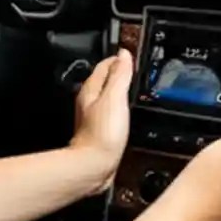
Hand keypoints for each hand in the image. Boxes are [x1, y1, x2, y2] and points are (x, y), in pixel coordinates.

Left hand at [69, 50, 132, 191]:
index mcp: (91, 90)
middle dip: (117, 72)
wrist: (94, 166)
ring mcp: (93, 117)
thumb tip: (124, 54)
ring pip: (105, 96)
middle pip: (103, 80)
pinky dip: (117, 106)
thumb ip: (120, 75)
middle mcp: (88, 102)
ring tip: (129, 86)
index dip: (118, 58)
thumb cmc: (102, 134)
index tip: (129, 54)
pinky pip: (109, 111)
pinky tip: (124, 111)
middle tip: (131, 68)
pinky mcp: (99, 131)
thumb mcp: (115, 98)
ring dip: (116, 89)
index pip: (104, 65)